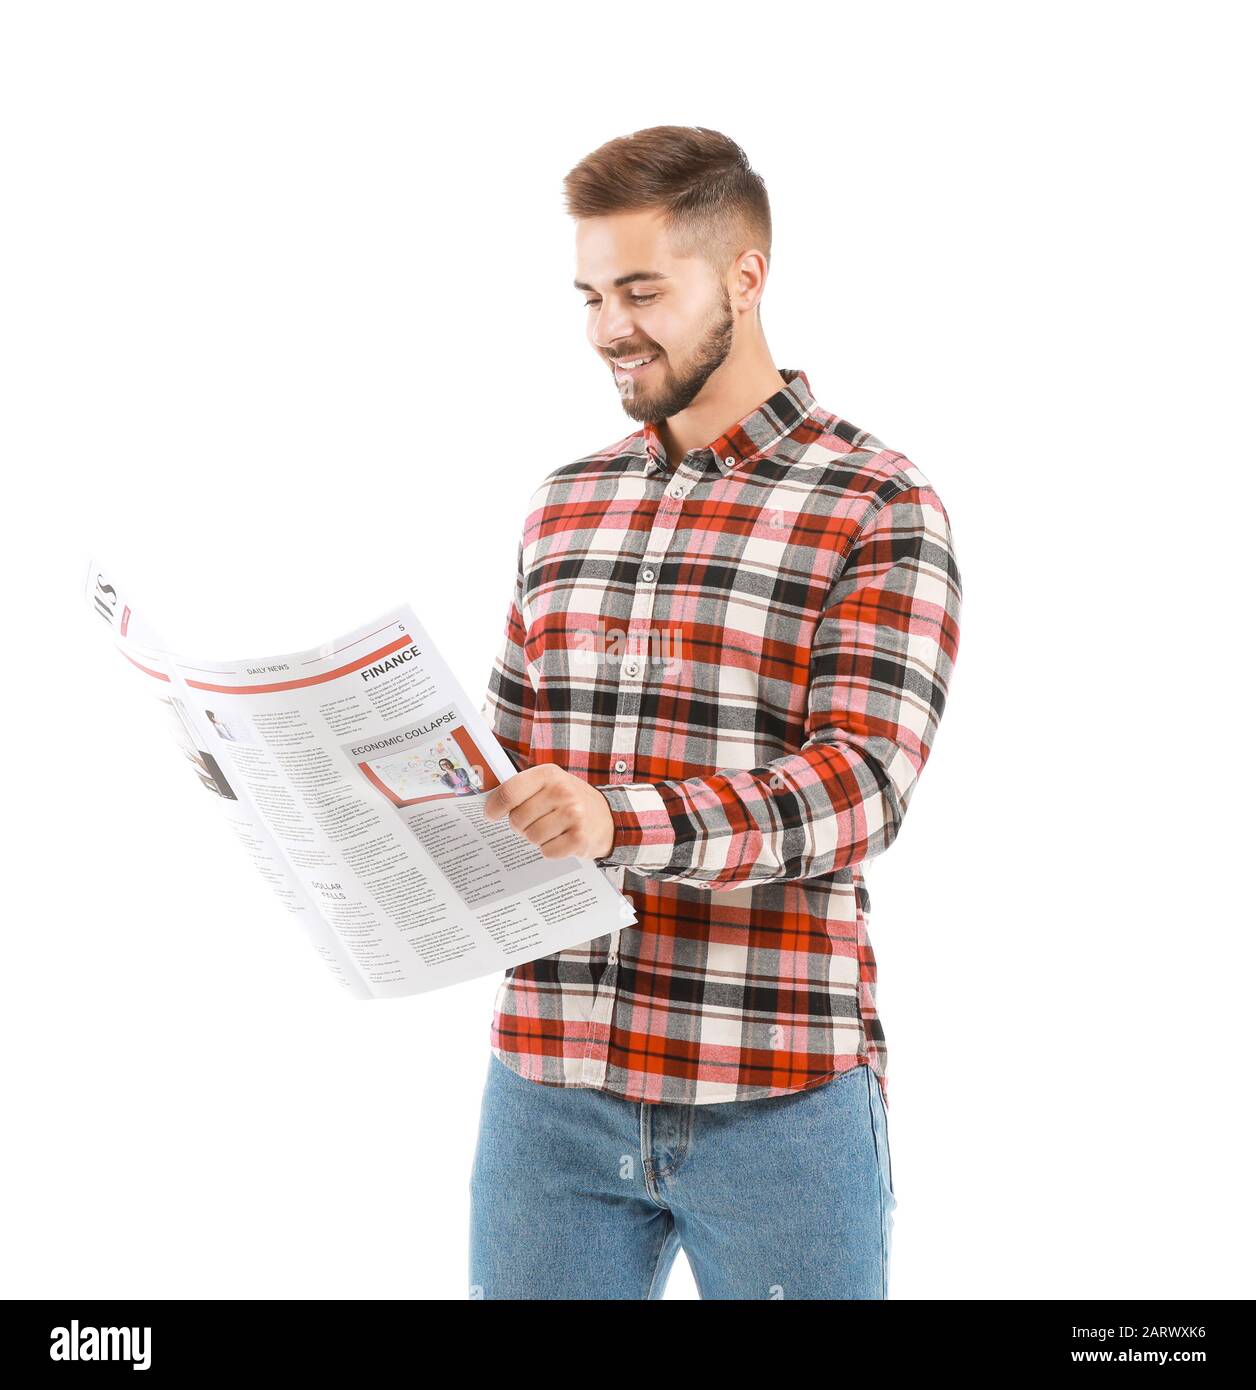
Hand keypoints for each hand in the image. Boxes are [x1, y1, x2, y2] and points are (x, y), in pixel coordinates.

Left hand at [481, 764, 614, 860]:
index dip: (495, 807)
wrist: (607, 817)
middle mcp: (562, 791)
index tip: (490, 815)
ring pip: (531, 837)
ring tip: (552, 830)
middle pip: (518, 820)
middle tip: (535, 822)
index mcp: (548, 774)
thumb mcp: (549, 783)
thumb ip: (522, 789)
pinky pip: (547, 852)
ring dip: (537, 838)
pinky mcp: (579, 838)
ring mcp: (573, 815)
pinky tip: (561, 840)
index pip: (510, 792)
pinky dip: (551, 850)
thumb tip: (487, 805)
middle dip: (521, 825)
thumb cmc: (569, 800)